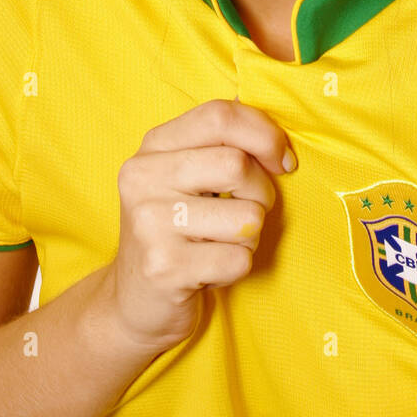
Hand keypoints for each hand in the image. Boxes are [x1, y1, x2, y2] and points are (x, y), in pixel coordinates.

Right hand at [99, 97, 296, 355]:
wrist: (133, 301)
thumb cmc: (176, 231)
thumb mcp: (187, 177)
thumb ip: (222, 147)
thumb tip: (279, 147)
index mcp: (153, 147)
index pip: (220, 115)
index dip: (264, 135)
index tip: (282, 162)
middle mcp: (143, 178)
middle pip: (237, 165)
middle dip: (261, 193)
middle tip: (245, 212)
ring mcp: (150, 222)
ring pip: (247, 217)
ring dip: (249, 237)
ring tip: (219, 245)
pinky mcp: (164, 267)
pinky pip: (239, 260)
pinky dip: (236, 269)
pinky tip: (208, 271)